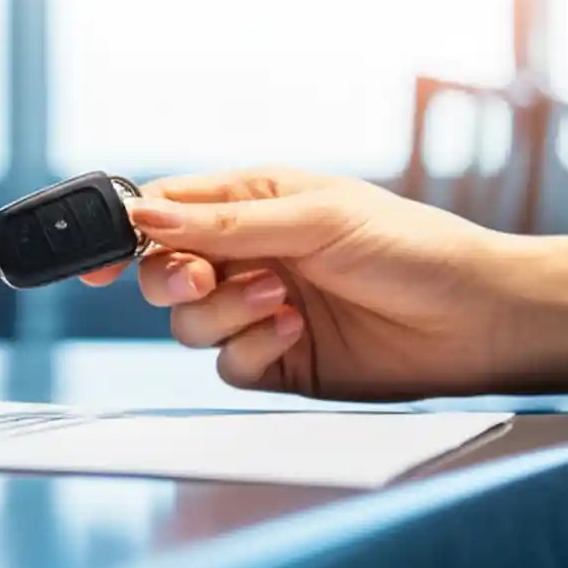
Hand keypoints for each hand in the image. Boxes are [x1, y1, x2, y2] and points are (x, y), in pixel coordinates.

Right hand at [84, 167, 567, 400]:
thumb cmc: (406, 245)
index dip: (122, 233)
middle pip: (161, 273)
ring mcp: (254, 310)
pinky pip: (225, 362)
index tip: (95, 260)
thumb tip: (142, 217)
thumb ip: (221, 225)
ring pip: (187, 323)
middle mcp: (243, 257)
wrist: (472, 318)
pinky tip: (296, 330)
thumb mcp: (312, 217)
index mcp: (247, 205)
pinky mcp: (273, 361)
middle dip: (172, 279)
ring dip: (225, 312)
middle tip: (203, 277)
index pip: (163, 212)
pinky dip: (253, 346)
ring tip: (282, 298)